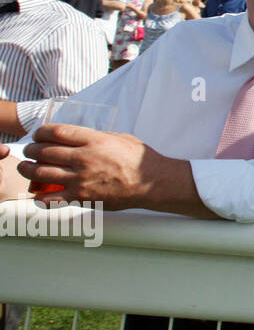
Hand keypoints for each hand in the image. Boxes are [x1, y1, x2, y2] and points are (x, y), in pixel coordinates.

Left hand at [17, 124, 193, 211]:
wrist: (152, 182)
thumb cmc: (139, 159)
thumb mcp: (119, 138)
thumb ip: (97, 137)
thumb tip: (80, 138)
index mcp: (94, 140)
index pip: (56, 132)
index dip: (41, 132)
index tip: (38, 134)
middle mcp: (84, 158)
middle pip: (44, 151)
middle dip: (31, 149)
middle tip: (30, 151)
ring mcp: (81, 179)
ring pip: (41, 172)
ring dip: (28, 169)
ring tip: (26, 167)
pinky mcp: (82, 197)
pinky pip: (51, 198)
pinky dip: (39, 196)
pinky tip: (38, 193)